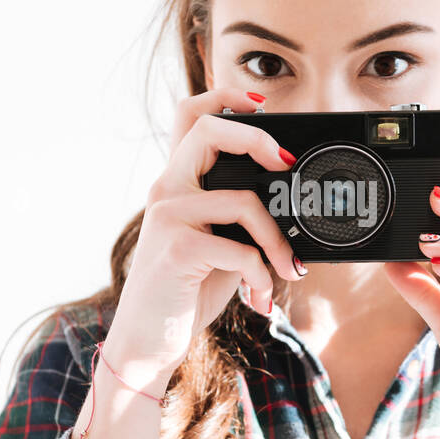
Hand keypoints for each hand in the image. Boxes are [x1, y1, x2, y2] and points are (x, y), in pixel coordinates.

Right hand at [105, 87, 306, 386]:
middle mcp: (167, 190)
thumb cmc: (186, 291)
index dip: (225, 97)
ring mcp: (168, 217)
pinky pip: (241, 250)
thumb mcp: (217, 243)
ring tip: (286, 269)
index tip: (261, 105)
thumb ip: (239, 216)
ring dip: (277, 241)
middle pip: (209, 130)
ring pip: (244, 202)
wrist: (148, 341)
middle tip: (288, 165)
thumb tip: (292, 204)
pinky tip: (260, 297)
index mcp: (177, 183)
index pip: (190, 115)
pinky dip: (262, 275)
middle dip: (259, 140)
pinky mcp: (177, 249)